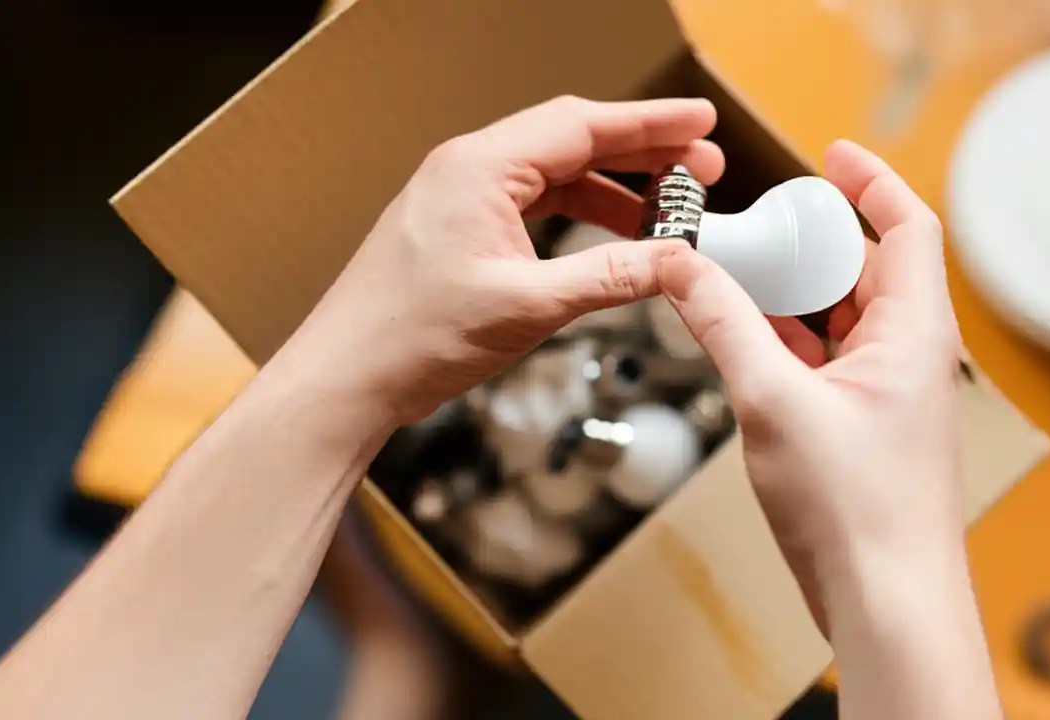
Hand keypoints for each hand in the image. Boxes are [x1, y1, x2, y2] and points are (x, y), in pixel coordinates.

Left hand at [284, 96, 723, 423]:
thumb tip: (676, 261)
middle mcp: (468, 170)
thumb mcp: (528, 305)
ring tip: (669, 211)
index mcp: (479, 168)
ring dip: (615, 190)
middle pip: (573, 142)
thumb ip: (609, 277)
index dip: (651, 124)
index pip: (582, 125)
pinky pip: (534, 205)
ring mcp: (461, 198)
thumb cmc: (411, 337)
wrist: (347, 379)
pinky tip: (615, 236)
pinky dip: (581, 216)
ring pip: (556, 175)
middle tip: (702, 170)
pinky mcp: (459, 229)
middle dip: (643, 154)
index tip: (701, 125)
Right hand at [656, 140, 962, 627]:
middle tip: (753, 230)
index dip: (871, 182)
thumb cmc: (855, 513)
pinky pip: (832, 362)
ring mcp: (892, 395)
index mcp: (915, 334)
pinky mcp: (869, 429)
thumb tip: (684, 268)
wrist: (886, 604)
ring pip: (845, 320)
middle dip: (810, 244)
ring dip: (795, 298)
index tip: (829, 156)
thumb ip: (724, 325)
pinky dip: (793, 344)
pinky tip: (748, 344)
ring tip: (738, 283)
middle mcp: (913, 358)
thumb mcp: (772, 402)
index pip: (907, 227)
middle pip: (867, 270)